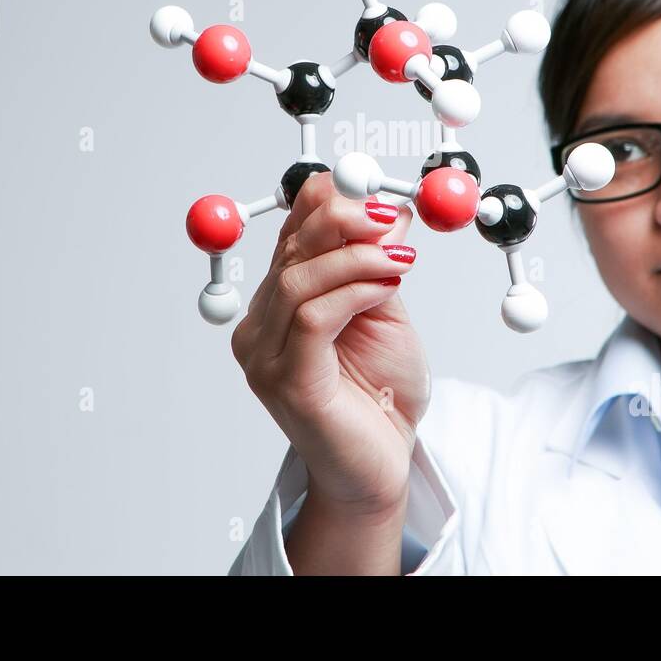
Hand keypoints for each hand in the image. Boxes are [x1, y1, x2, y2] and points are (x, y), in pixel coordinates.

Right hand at [231, 171, 427, 515]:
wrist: (382, 467)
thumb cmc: (381, 398)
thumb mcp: (385, 314)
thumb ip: (379, 267)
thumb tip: (392, 213)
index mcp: (277, 305)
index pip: (289, 235)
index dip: (324, 202)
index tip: (372, 192)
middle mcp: (260, 327)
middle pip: (289, 250)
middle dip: (342, 221)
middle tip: (388, 217)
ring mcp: (265, 356)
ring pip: (298, 280)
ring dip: (356, 257)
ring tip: (400, 259)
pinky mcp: (285, 381)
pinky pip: (312, 318)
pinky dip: (354, 291)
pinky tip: (388, 287)